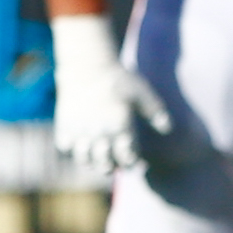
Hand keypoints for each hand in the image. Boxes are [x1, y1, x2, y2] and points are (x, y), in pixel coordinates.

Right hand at [48, 12, 167, 174]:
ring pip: (84, 159)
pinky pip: (66, 147)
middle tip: (116, 163)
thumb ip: (155, 111)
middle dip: (113, 166)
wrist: (88, 65)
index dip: (132, 162)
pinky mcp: (65, 125)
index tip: (134, 160)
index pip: (127, 157)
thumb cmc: (118, 79)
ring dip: (92, 162)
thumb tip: (168, 129)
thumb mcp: (142, 92)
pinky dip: (72, 149)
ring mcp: (80, 131)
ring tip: (98, 157)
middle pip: (105, 164)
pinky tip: (80, 144)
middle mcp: (99, 132)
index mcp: (120, 126)